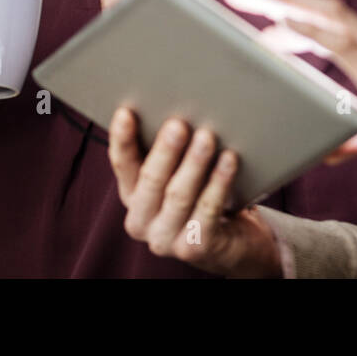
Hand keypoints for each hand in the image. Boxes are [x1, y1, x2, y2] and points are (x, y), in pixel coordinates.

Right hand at [107, 106, 282, 276]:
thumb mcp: (180, 172)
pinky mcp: (194, 249)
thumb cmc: (203, 194)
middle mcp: (142, 221)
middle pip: (151, 180)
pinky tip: (229, 161)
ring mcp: (166, 239)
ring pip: (179, 196)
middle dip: (165, 151)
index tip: (126, 113)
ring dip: (194, 163)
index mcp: (132, 196)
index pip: (122, 165)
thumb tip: (176, 107)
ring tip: (207, 137)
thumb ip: (170, 149)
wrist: (233, 240)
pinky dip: (218, 183)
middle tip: (178, 124)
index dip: (122, 139)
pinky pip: (208, 211)